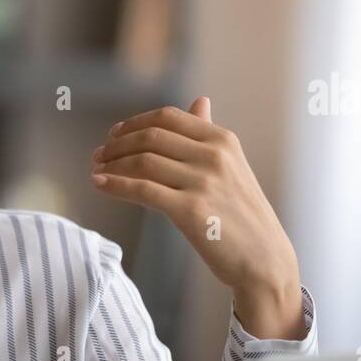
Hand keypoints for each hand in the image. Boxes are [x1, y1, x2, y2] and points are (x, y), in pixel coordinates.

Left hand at [91, 96, 300, 296]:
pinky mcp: (190, 210)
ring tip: (96, 170)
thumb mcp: (232, 166)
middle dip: (118, 144)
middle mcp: (214, 155)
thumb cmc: (242, 215)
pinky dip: (115, 185)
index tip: (114, 134)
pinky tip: (99, 184)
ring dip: (112, 164)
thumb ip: (209, 135)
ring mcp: (203, 182)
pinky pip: (142, 190)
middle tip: (99, 155)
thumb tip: (200, 101)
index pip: (168, 118)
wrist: (264, 259)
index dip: (135, 123)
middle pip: (150, 137)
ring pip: (142, 161)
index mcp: (222, 140)